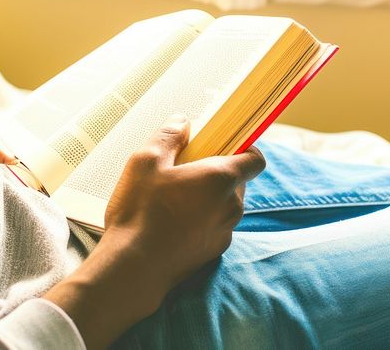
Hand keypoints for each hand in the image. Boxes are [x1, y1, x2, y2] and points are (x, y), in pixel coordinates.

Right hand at [102, 113, 264, 295]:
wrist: (134, 267)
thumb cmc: (141, 211)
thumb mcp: (146, 161)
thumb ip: (169, 135)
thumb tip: (182, 122)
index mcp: (222, 179)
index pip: (256, 159)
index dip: (244, 148)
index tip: (223, 144)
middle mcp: (232, 206)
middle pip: (237, 181)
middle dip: (217, 172)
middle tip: (184, 168)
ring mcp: (224, 232)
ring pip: (225, 205)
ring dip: (207, 197)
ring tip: (172, 197)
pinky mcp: (213, 252)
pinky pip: (214, 226)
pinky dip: (201, 219)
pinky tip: (171, 220)